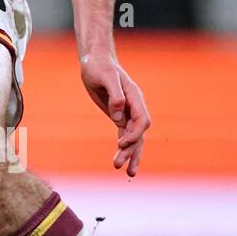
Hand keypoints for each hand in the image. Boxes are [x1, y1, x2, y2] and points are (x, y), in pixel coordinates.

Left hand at [80, 51, 150, 176]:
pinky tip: (120, 161)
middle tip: (123, 167)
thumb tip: (118, 114)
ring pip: (133, 138)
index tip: (121, 143)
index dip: (134, 134)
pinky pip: (124, 134)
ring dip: (131, 155)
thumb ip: (114, 95)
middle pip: (139, 133)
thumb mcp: (105, 77)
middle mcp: (134, 106)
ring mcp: (127, 112)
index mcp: (134, 97)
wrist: (95, 61)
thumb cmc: (99, 67)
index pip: (141, 120)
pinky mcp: (118, 115)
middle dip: (133, 151)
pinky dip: (124, 148)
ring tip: (128, 174)